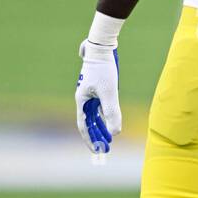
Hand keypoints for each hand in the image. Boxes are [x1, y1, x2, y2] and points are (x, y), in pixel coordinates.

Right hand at [75, 37, 121, 154]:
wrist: (102, 47)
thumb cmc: (104, 68)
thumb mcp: (109, 92)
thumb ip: (112, 112)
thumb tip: (115, 132)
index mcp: (81, 100)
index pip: (84, 126)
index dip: (90, 139)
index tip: (98, 150)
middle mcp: (83, 98)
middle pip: (89, 123)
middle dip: (97, 136)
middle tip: (106, 149)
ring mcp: (90, 93)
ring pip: (94, 116)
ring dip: (101, 127)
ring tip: (110, 138)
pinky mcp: (97, 88)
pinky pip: (99, 107)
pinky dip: (104, 116)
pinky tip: (111, 121)